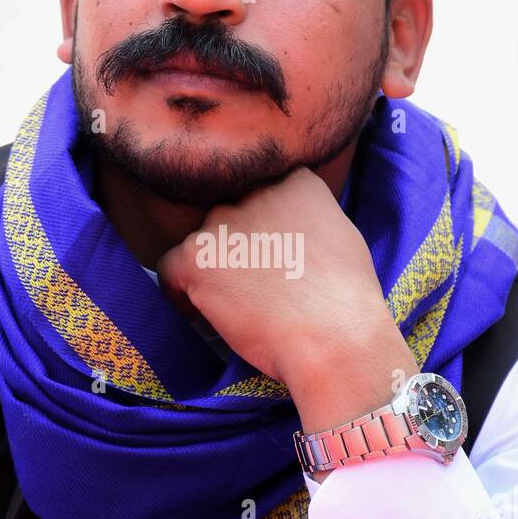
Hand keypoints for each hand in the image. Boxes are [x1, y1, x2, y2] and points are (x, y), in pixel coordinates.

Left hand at [156, 165, 417, 407]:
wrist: (334, 337)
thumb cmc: (348, 301)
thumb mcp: (341, 237)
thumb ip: (308, 220)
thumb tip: (291, 229)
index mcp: (294, 181)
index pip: (262, 192)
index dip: (262, 228)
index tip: (268, 256)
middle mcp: (255, 192)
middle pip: (229, 214)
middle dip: (237, 245)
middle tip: (252, 283)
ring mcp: (223, 223)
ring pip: (201, 242)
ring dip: (212, 268)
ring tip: (235, 303)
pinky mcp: (197, 257)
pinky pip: (170, 267)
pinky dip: (180, 291)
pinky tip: (203, 312)